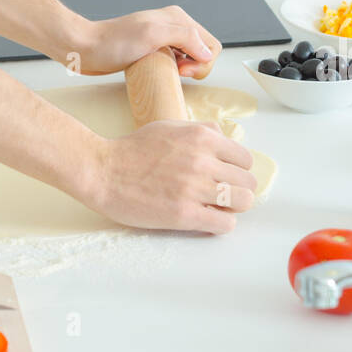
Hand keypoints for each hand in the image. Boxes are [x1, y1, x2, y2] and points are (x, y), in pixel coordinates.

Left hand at [68, 7, 220, 80]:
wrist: (85, 48)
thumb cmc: (112, 43)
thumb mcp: (151, 35)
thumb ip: (183, 37)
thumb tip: (206, 52)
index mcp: (177, 18)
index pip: (211, 44)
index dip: (202, 62)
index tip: (181, 70)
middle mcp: (173, 26)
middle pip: (203, 51)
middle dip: (197, 67)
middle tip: (176, 74)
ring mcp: (163, 38)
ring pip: (191, 58)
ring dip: (186, 70)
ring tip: (168, 73)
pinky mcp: (152, 50)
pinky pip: (176, 62)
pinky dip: (175, 71)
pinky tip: (161, 73)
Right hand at [91, 120, 256, 233]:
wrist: (103, 171)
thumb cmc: (132, 150)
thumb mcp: (170, 127)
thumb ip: (200, 130)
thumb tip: (224, 137)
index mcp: (201, 138)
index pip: (244, 159)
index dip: (237, 170)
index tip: (225, 177)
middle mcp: (203, 161)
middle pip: (248, 182)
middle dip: (237, 190)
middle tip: (219, 194)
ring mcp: (194, 188)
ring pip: (243, 202)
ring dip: (232, 207)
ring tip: (214, 207)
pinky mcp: (185, 214)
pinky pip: (225, 224)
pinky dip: (220, 224)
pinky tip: (206, 219)